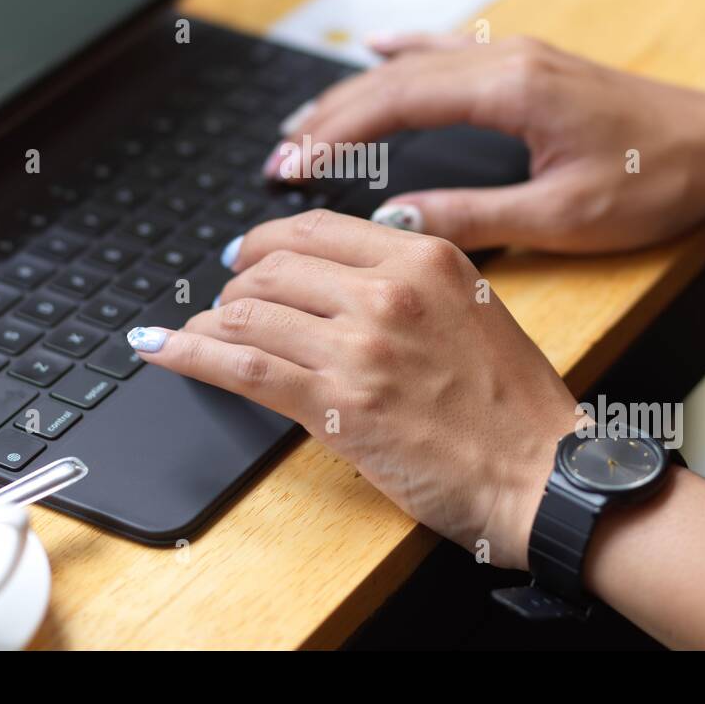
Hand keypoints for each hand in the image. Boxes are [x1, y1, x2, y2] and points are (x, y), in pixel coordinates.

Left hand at [125, 210, 576, 567]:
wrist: (544, 474)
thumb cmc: (516, 405)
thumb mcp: (474, 308)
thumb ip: (410, 280)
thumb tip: (340, 272)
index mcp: (424, 256)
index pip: (314, 229)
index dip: (265, 241)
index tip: (245, 256)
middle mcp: (388, 290)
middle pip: (273, 264)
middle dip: (234, 283)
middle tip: (223, 301)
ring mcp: (359, 345)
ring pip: (248, 312)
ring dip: (208, 322)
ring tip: (194, 334)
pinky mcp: (337, 403)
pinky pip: (240, 365)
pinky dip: (187, 353)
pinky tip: (159, 349)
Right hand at [266, 35, 704, 251]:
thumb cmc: (656, 182)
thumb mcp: (561, 216)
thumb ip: (471, 216)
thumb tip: (393, 220)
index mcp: (509, 92)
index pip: (393, 107)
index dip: (332, 137)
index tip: (287, 166)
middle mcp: (506, 59)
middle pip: (391, 79)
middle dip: (327, 118)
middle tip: (277, 156)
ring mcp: (518, 54)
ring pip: (413, 63)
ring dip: (354, 92)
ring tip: (304, 119)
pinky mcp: (531, 63)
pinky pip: (447, 50)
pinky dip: (402, 54)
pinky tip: (374, 50)